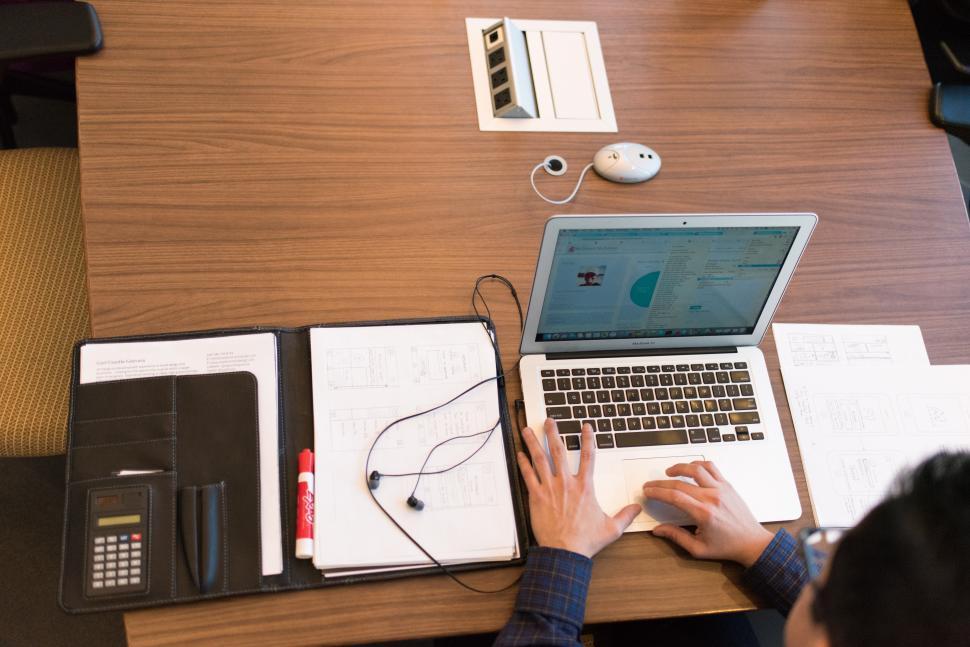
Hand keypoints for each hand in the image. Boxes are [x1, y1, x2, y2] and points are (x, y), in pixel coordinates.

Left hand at [517, 419, 640, 557]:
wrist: (565, 551)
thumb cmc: (586, 541)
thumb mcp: (612, 528)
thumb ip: (625, 515)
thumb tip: (637, 507)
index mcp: (585, 487)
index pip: (588, 456)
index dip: (587, 439)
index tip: (585, 426)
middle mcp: (566, 484)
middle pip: (559, 452)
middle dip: (554, 433)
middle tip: (549, 421)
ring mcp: (550, 489)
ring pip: (540, 460)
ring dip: (534, 443)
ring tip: (527, 430)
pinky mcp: (536, 497)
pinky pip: (528, 476)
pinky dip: (523, 464)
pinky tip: (520, 454)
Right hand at [643, 461, 772, 567]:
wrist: (752, 543)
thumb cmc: (728, 546)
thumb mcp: (699, 549)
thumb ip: (676, 537)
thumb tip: (658, 530)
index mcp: (704, 514)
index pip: (674, 496)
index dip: (657, 492)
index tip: (648, 491)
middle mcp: (712, 497)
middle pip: (680, 483)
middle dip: (660, 483)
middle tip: (651, 485)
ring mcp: (721, 489)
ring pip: (696, 468)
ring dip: (679, 467)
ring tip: (669, 472)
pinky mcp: (727, 485)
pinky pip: (711, 467)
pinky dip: (698, 464)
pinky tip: (690, 468)